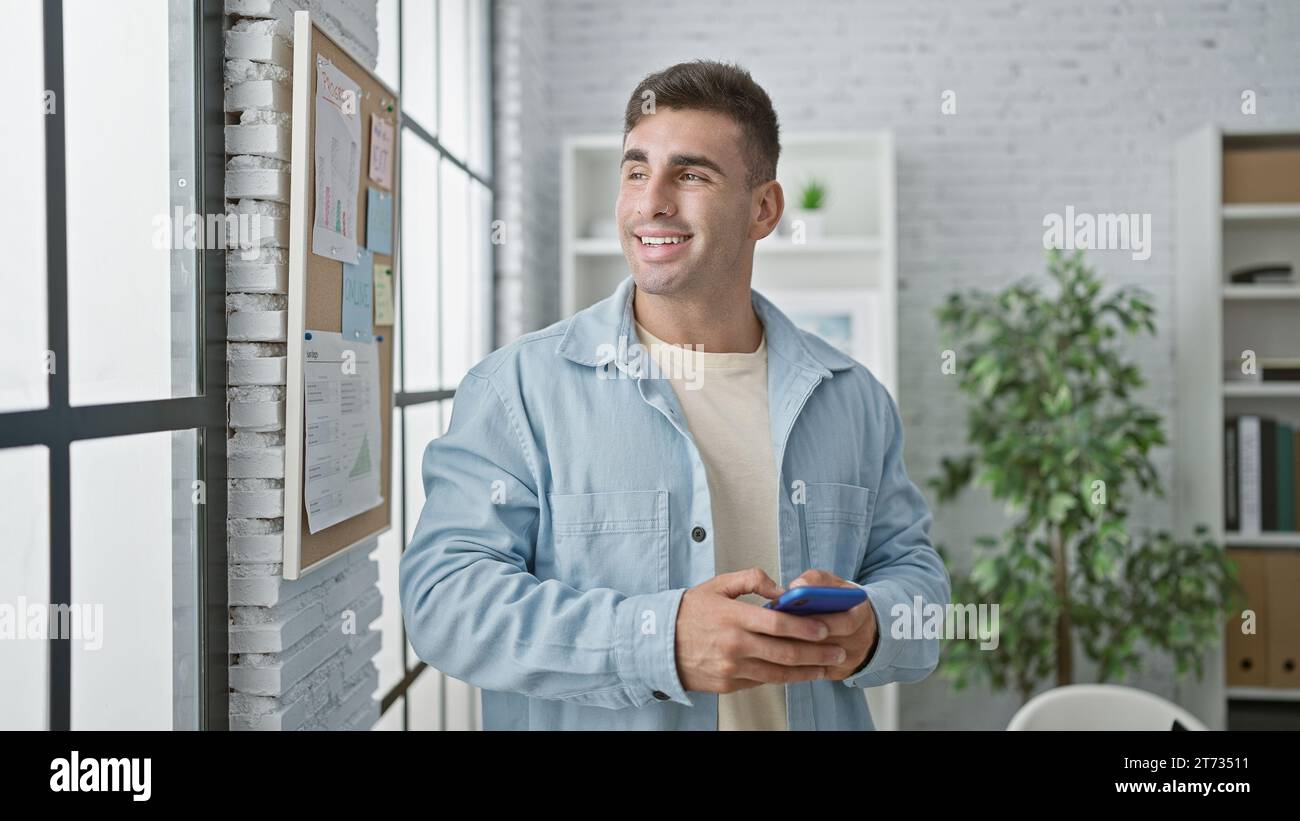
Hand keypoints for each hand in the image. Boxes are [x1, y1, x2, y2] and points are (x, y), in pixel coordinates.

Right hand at [674, 568, 847, 693]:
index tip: (825, 628)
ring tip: (826, 668)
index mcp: (733, 616)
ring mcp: (731, 668)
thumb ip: (752, 580)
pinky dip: (783, 678)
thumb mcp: (717, 585)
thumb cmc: (688, 612)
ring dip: (807, 672)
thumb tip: (781, 590)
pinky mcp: (728, 684)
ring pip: (778, 674)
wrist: (657, 643)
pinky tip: (798, 673)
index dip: (805, 628)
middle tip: (837, 652)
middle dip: (817, 654)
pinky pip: (762, 682)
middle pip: (785, 653)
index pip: (778, 624)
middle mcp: (734, 645)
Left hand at [787, 569, 876, 679]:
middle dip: (802, 636)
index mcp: (861, 614)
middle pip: (830, 643)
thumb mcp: (833, 583)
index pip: (845, 621)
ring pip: (820, 660)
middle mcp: (860, 639)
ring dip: (796, 650)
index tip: (796, 612)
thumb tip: (795, 586)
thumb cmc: (840, 601)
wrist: (859, 625)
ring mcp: (851, 659)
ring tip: (774, 639)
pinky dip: (796, 664)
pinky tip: (779, 654)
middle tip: (777, 630)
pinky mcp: (838, 673)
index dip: (820, 619)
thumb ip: (816, 580)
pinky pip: (815, 672)